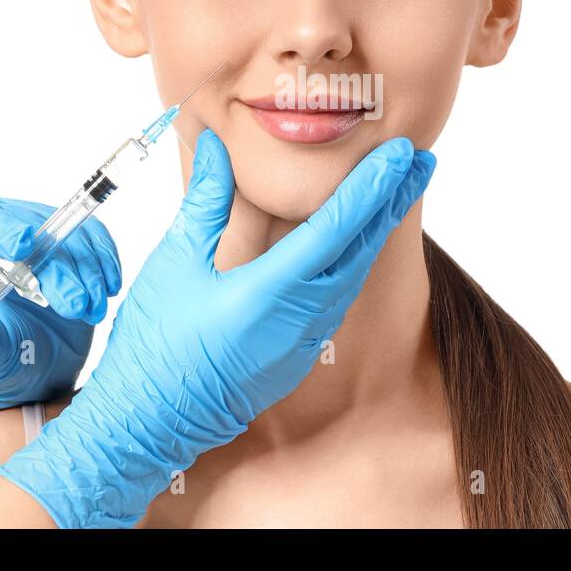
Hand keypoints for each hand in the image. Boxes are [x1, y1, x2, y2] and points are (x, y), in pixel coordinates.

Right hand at [0, 128, 435, 527]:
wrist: (150, 423)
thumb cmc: (154, 346)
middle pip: (360, 250)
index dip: (371, 187)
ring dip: (376, 230)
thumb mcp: (175, 262)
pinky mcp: (300, 355)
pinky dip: (354, 261)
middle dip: (392, 200)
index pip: (336, 229)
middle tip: (420, 159)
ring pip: (353, 276)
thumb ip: (205, 201)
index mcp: (270, 293)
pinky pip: (338, 299)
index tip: (401, 153)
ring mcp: (304, 342)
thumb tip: (217, 148)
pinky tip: (358, 241)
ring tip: (397, 190)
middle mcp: (299, 320)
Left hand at [0, 195, 121, 428]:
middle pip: (33, 228)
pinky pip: (92, 235)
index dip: (0, 225)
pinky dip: (105, 262)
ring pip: (68, 231)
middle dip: (58, 268)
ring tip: (91, 309)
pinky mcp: (68, 239)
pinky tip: (107, 290)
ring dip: (87, 270)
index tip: (24, 245)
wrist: (32, 364)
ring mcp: (36, 230)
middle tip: (73, 305)